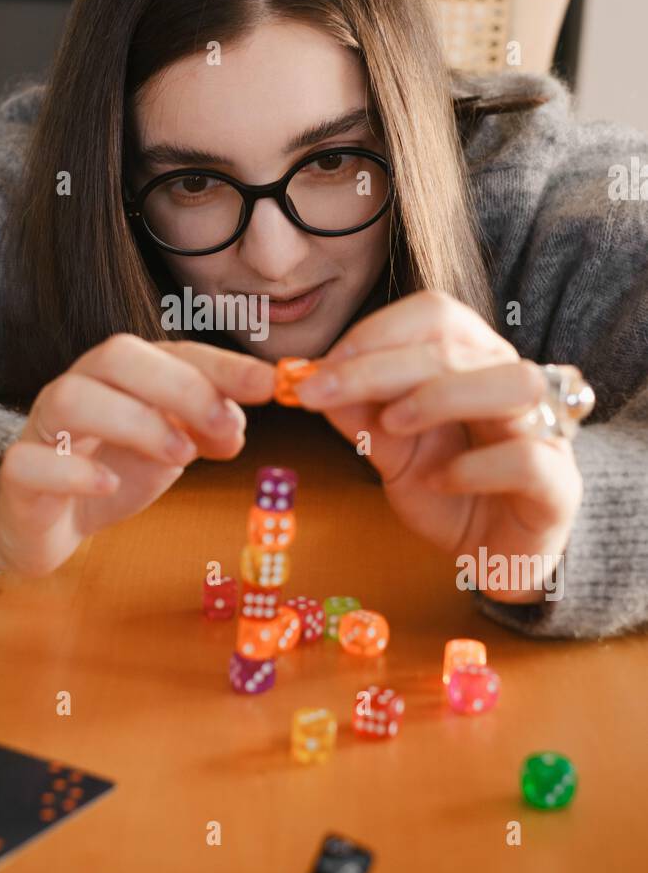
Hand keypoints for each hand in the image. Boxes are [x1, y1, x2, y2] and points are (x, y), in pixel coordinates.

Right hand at [0, 335, 274, 576]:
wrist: (42, 524)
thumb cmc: (109, 471)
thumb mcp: (170, 449)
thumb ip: (205, 429)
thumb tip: (238, 422)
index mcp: (121, 377)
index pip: (172, 351)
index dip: (221, 365)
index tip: (269, 384)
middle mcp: (79, 390)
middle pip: (116, 356)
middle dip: (178, 386)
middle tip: (221, 426)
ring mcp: (42, 431)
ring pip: (70, 398)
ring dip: (133, 421)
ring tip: (178, 457)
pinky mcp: (18, 477)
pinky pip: (32, 460)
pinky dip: (74, 470)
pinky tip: (110, 483)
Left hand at [293, 290, 583, 603]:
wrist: (496, 559)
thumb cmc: (449, 492)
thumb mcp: (392, 452)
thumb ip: (360, 416)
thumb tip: (313, 379)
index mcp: (476, 362)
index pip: (436, 314)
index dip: (375, 331)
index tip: (322, 366)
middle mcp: (514, 383)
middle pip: (456, 346)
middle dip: (377, 366)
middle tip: (318, 393)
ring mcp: (546, 432)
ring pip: (510, 384)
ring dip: (438, 397)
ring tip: (390, 427)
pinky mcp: (558, 486)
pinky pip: (527, 458)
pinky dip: (475, 467)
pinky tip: (439, 480)